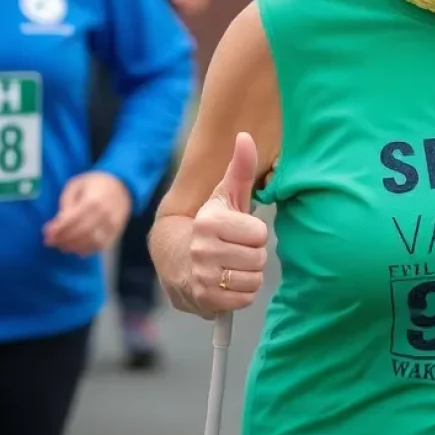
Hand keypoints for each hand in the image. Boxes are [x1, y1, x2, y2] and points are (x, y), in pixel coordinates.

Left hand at [43, 171, 131, 254]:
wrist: (123, 185)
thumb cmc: (96, 183)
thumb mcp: (77, 184)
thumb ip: (67, 202)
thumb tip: (59, 221)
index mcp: (93, 199)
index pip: (72, 219)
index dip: (58, 229)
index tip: (47, 234)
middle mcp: (104, 213)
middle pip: (81, 232)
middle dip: (63, 239)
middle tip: (50, 242)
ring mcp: (112, 224)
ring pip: (91, 241)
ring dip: (74, 246)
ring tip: (62, 246)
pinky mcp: (117, 231)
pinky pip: (101, 245)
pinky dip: (88, 250)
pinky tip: (77, 249)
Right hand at [186, 131, 267, 315]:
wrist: (175, 258)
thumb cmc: (210, 225)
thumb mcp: (225, 196)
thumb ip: (240, 168)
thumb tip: (245, 135)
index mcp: (210, 221)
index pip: (259, 233)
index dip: (253, 233)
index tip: (238, 231)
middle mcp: (203, 248)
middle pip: (258, 258)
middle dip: (252, 255)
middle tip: (235, 250)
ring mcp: (202, 276)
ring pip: (254, 280)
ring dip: (248, 275)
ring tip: (231, 266)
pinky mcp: (204, 300)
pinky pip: (245, 299)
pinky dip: (241, 294)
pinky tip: (227, 283)